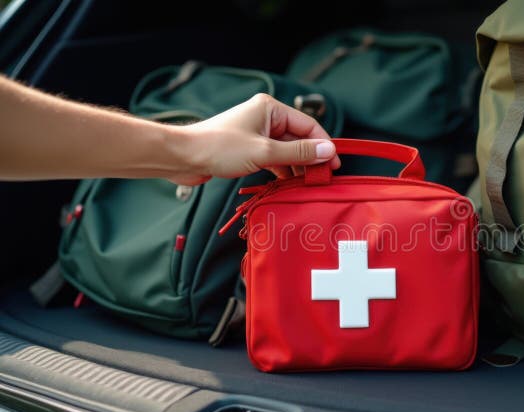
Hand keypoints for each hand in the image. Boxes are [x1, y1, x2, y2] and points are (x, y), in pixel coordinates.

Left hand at [169, 93, 339, 184]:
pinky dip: (283, 170)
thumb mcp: (265, 152)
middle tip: (322, 178)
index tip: (334, 165)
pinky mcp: (249, 149)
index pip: (308, 125)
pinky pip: (274, 159)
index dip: (324, 145)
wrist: (184, 157)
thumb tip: (328, 151)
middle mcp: (265, 118)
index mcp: (271, 109)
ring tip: (307, 184)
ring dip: (297, 167)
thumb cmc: (219, 148)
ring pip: (287, 151)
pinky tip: (289, 184)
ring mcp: (257, 134)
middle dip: (311, 158)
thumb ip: (299, 153)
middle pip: (299, 139)